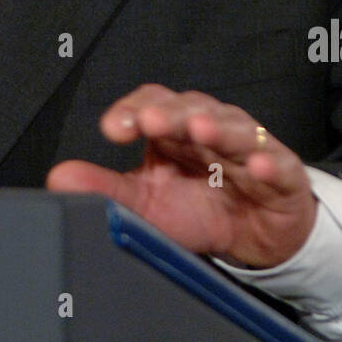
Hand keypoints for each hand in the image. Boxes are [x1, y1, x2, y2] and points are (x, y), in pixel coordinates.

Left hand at [46, 84, 316, 267]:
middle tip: (151, 122)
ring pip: (235, 129)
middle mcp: (211, 129)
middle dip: (171, 112)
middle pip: (191, 108)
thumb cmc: (201, 210)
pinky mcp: (283, 176)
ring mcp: (249, 149)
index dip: (134, 110)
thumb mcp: (148, 203)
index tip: (112, 129)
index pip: (153, 103)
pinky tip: (259, 166)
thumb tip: (58, 178)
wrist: (259, 237)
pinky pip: (278, 165)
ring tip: (200, 129)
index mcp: (175, 131)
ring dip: (218, 127)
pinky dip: (270, 163)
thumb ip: (106, 189)